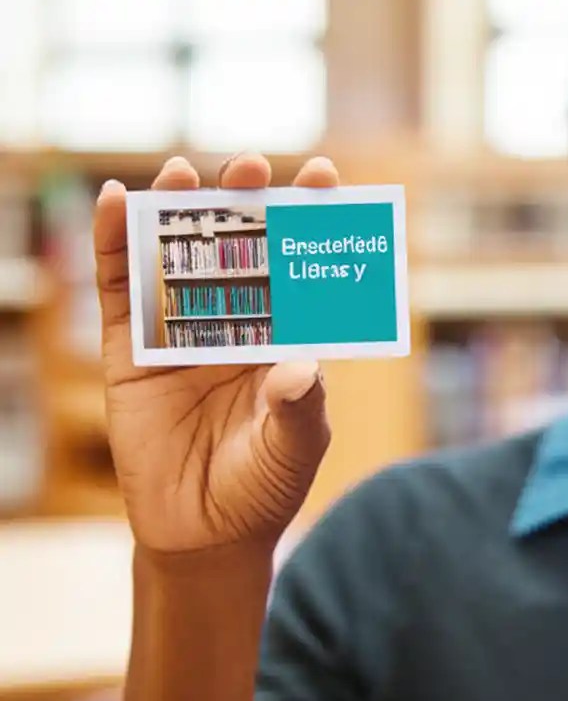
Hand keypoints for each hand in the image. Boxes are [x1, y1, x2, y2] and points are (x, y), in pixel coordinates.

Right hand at [95, 153, 335, 552]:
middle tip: (253, 166)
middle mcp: (235, 322)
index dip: (308, 219)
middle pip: (239, 247)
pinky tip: (112, 201)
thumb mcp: (295, 447)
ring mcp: (180, 331)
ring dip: (177, 211)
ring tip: (184, 172)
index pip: (300, 265)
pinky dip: (112, 245)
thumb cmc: (265, 486)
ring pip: (176, 257)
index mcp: (286, 334)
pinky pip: (119, 290)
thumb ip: (301, 408)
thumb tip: (299, 369)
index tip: (321, 176)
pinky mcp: (129, 351)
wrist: (203, 534)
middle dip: (245, 203)